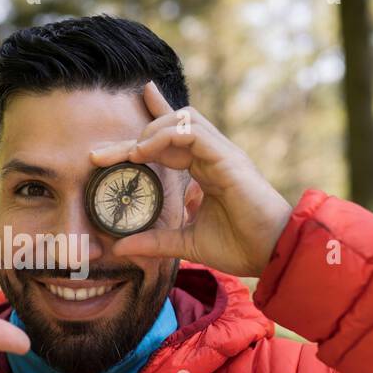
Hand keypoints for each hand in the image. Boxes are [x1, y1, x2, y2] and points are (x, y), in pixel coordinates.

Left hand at [89, 81, 291, 277]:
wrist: (273, 255)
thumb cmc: (240, 246)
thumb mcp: (186, 244)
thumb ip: (155, 242)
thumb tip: (119, 248)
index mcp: (206, 168)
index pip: (175, 133)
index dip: (153, 118)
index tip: (125, 118)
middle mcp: (213, 155)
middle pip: (172, 124)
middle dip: (135, 132)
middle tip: (99, 154)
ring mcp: (222, 154)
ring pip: (184, 119)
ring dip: (151, 130)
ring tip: (128, 154)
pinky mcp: (229, 159)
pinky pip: (194, 133)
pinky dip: (166, 136)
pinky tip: (145, 152)